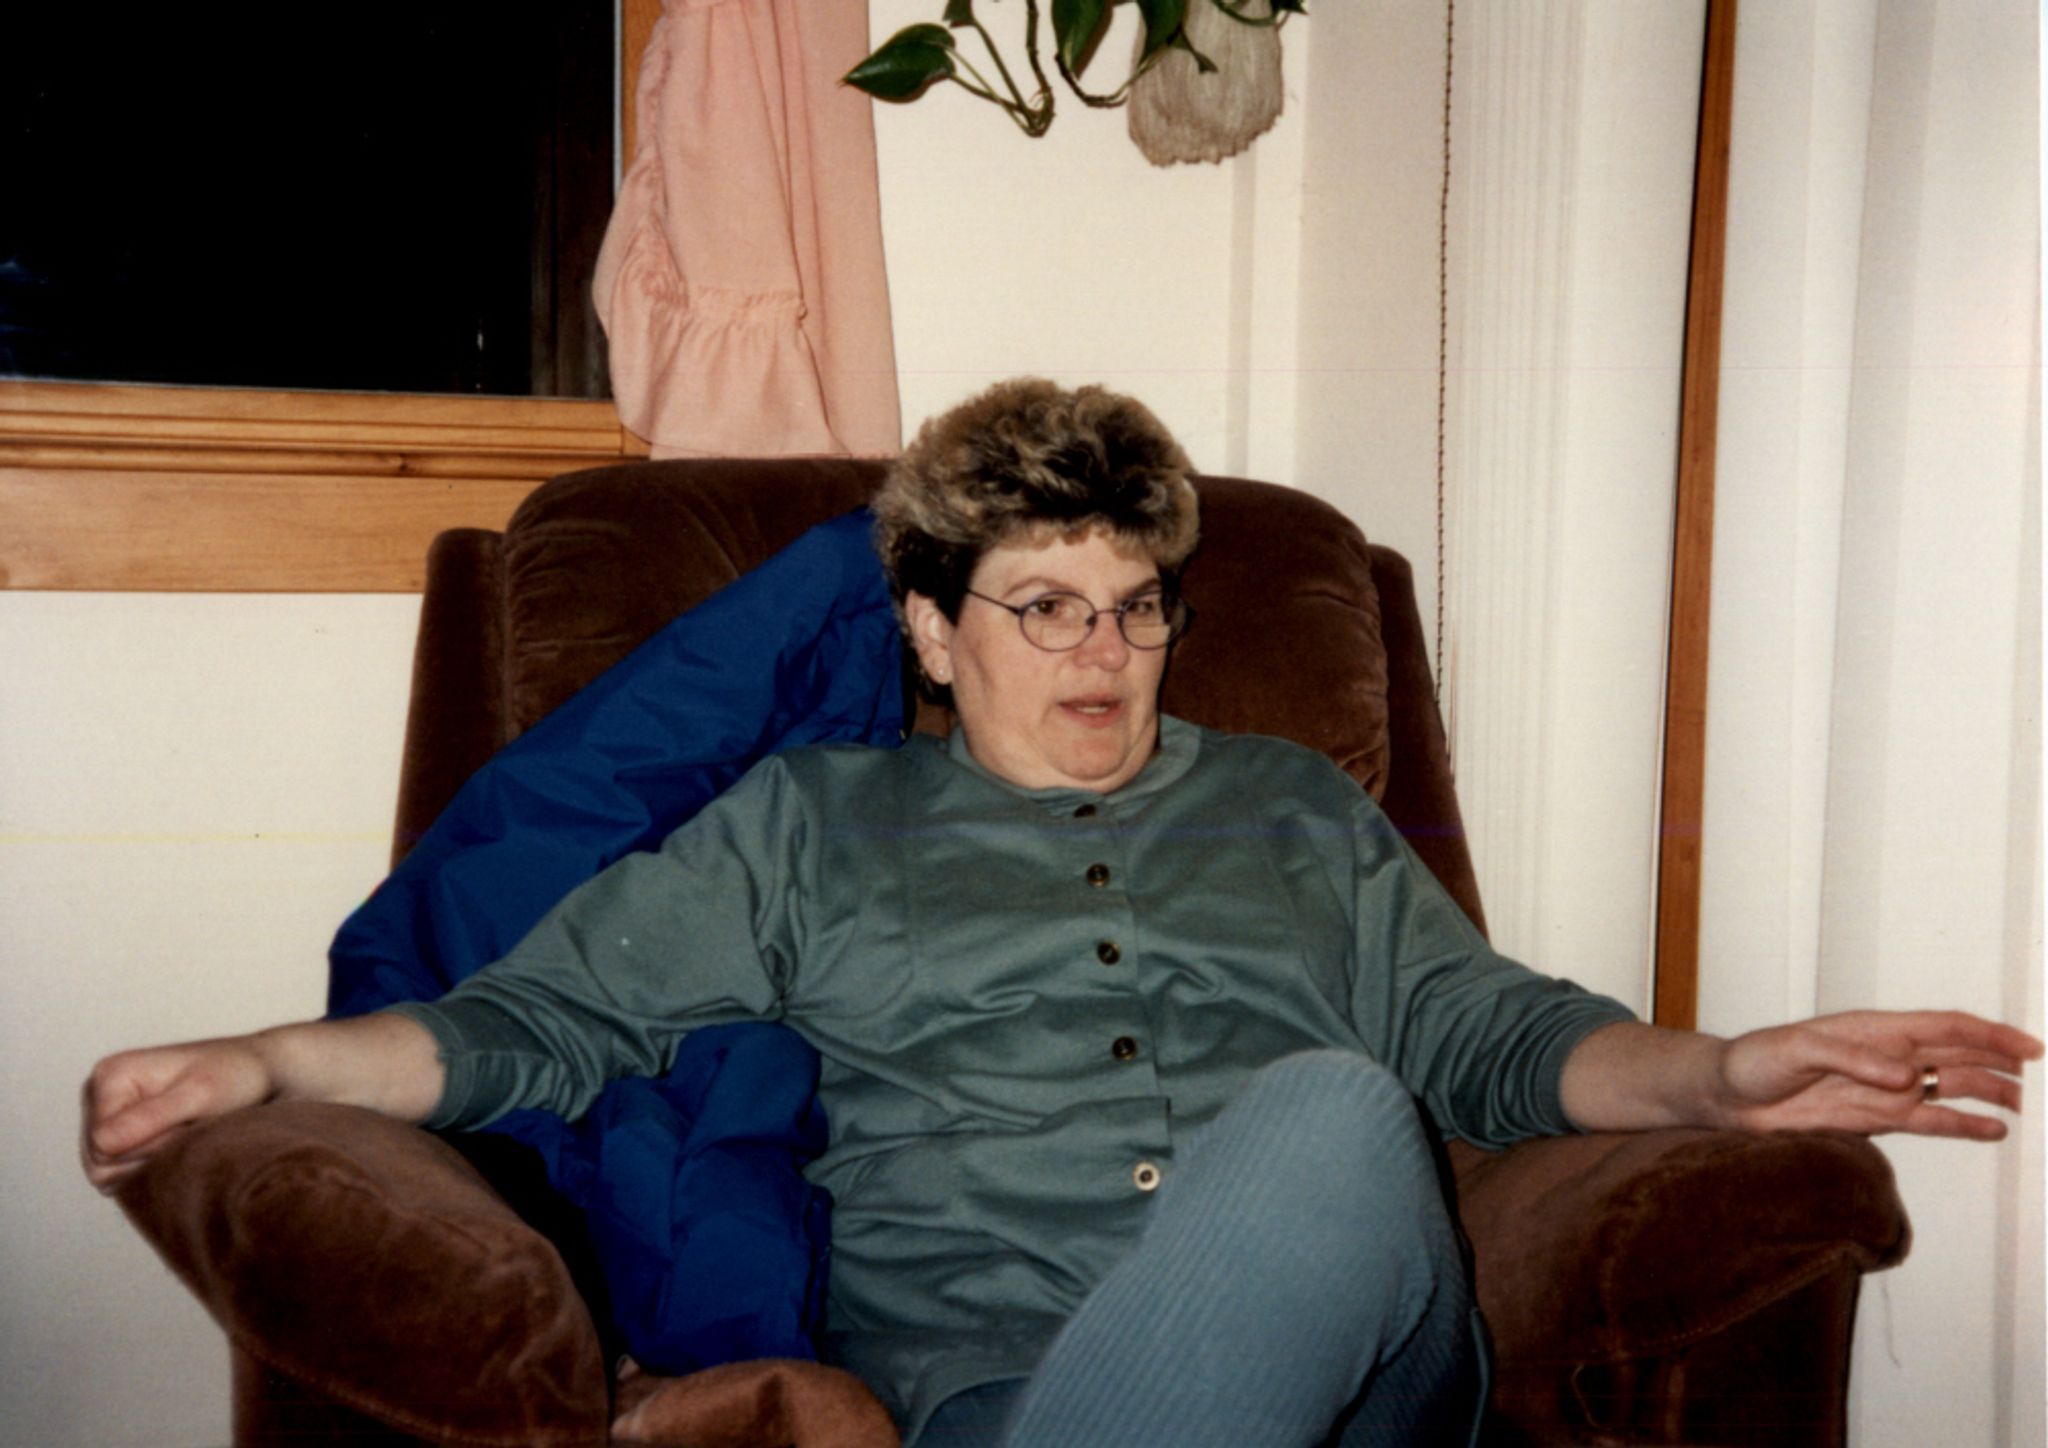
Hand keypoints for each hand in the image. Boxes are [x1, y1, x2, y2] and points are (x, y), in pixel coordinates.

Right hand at [81, 1036, 277, 1192]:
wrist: (260, 1073)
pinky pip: (121, 1177)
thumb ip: (152, 1117)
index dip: (148, 1146)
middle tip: (191, 1128)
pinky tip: (180, 1143)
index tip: (187, 1121)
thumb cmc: (236, 1075)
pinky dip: (153, 1168)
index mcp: (110, 1076)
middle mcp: (98, 1096)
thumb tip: (101, 1144)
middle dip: (150, 1156)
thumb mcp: (201, 1094)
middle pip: (100, 1163)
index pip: (102, 1144)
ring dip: (153, 1163)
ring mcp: (108, 1118)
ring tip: (187, 1132)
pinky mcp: (121, 1138)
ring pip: (108, 1175)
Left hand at [1713, 1010, 2042, 1140]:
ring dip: (1990, 1094)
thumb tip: (1906, 1077)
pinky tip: (1994, 1131)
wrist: (1730, 1097)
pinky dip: (1962, 1125)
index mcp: (1875, 1030)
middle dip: (2002, 1063)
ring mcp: (1887, 1087)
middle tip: (2042, 1077)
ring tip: (2028, 1105)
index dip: (1988, 1035)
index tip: (2028, 1047)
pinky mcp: (1877, 1117)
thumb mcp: (1797, 1051)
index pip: (1944, 1028)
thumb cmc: (1755, 1061)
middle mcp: (1890, 1056)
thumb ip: (1851, 1061)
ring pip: (1952, 1087)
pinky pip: (1930, 1120)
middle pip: (1959, 1056)